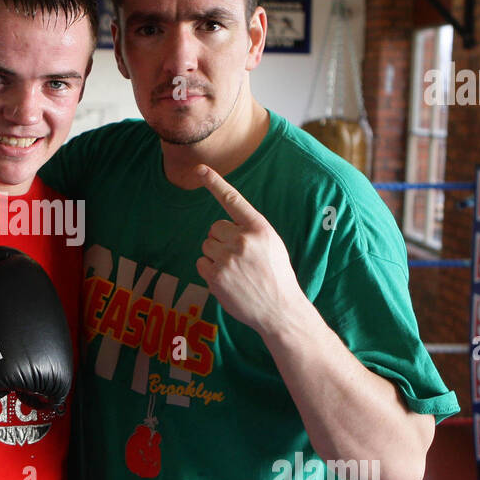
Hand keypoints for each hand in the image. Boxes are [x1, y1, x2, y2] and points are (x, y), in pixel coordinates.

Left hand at [194, 165, 306, 335]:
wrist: (280, 311)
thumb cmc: (276, 276)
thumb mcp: (272, 245)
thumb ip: (251, 231)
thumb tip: (223, 226)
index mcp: (260, 229)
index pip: (233, 200)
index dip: (215, 183)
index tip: (200, 169)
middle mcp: (243, 240)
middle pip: (215, 228)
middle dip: (222, 239)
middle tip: (240, 258)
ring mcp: (227, 259)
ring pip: (207, 245)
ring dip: (215, 255)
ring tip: (236, 271)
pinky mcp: (215, 276)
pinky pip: (201, 263)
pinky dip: (210, 270)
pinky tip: (227, 280)